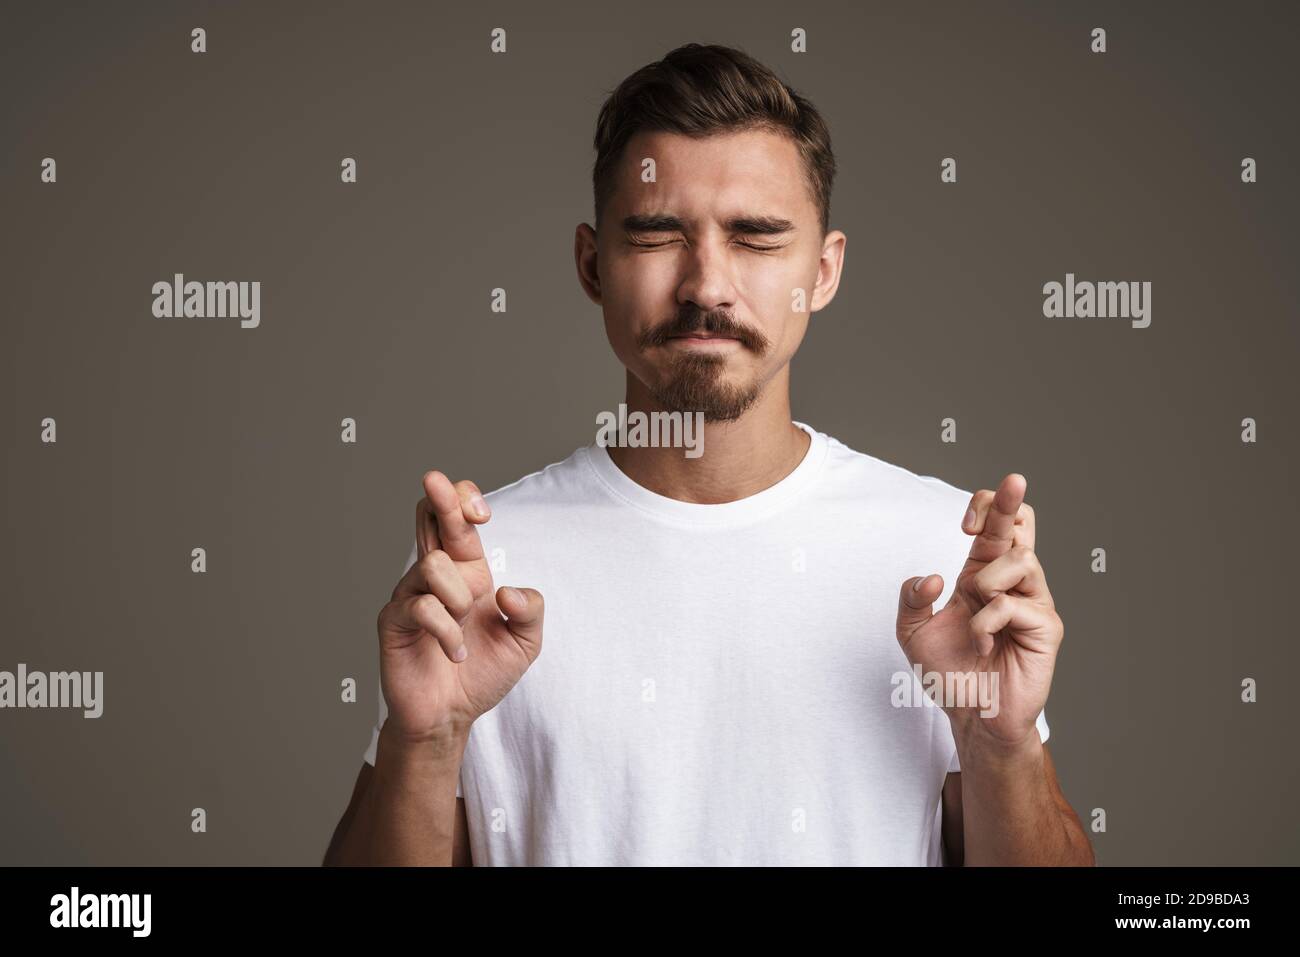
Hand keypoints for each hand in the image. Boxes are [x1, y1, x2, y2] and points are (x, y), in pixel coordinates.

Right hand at [375, 470, 544, 743]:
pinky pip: (421, 607)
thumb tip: (507, 591)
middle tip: (434, 478)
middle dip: (439, 498)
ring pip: (431, 564)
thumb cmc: (483, 673)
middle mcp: (437, 575)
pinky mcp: (395, 620)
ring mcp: (411, 594)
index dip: (465, 503)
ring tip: (465, 625)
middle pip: (430, 519)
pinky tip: (454, 652)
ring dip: (458, 595)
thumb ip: (531, 611)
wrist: (452, 717)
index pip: (458, 520)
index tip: (482, 513)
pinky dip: (446, 631)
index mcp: (467, 570)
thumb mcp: (526, 641)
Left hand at [895, 473, 1062, 747]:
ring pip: (1021, 560)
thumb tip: (932, 577)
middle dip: (1012, 499)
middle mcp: (1011, 583)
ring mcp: (1033, 604)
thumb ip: (911, 598)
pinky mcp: (1045, 629)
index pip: (994, 526)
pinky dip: (987, 621)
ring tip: (975, 611)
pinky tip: (982, 642)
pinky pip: (1016, 605)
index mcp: (982, 575)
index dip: (986, 507)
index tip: (966, 521)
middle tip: (1012, 481)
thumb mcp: (912, 631)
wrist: (970, 717)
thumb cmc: (949, 673)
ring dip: (987, 581)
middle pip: (1022, 526)